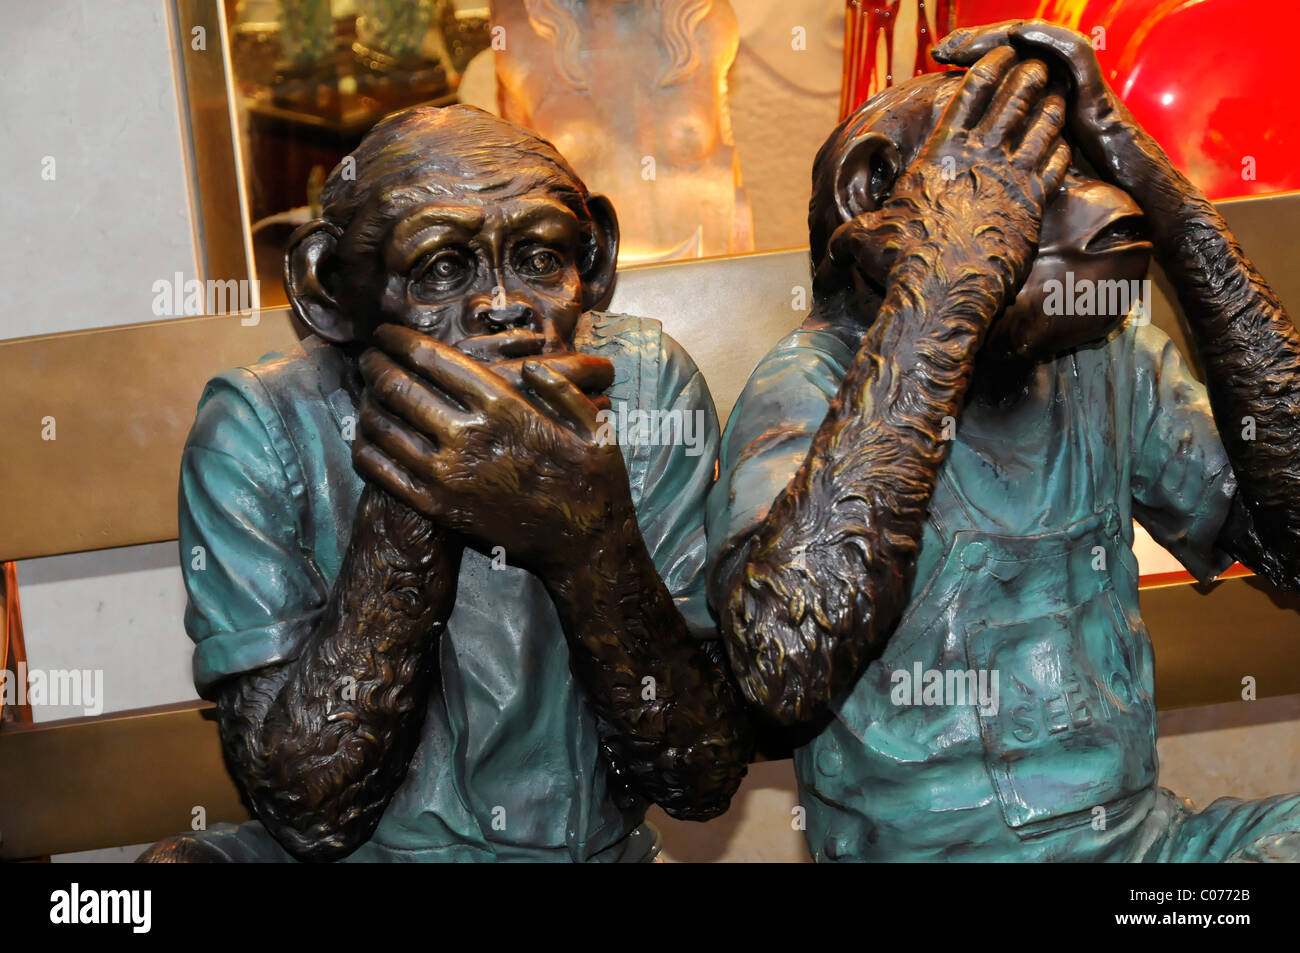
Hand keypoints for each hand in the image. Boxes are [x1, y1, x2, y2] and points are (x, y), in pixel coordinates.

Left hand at [353, 324, 630, 573]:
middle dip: (375, 366)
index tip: (385, 332)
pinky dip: (365, 448)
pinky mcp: (437, 508)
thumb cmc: (592, 480)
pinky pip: (382, 472)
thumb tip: (529, 365)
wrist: (584, 545)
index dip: (400, 341)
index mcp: (503, 406)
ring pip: (383, 427)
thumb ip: (561, 387)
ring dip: (367, 403)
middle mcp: (469, 436)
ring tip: (365, 394)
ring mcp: (448, 475)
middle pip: (399, 388)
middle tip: (367, 358)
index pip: (433, 359)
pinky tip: (365, 438)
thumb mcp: (592, 422)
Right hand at [831, 47, 1069, 296]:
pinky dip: (1061, 150)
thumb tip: (835, 246)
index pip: (970, 94)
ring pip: (1041, 127)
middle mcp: (979, 156)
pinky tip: (1062, 145)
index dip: (989, 68)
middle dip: (1027, 78)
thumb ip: (853, 234)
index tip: (1003, 55)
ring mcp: (1011, 178)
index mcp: (940, 152)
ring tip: (1055, 98)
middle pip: (1013, 99)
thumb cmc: (900, 262)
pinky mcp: (1033, 206)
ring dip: (1049, 108)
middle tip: (1037, 68)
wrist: (940, 294)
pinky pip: (1057, 166)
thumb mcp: (863, 240)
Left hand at [933, 21, 1130, 175]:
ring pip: (1037, 42)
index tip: (935, 57)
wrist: (1125, 187)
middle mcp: (1049, 83)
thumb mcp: (1020, 163)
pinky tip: (1023, 35)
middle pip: (1009, 48)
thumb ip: (992, 150)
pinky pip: (1073, 53)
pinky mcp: (1093, 86)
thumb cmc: (1070, 180)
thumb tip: (946, 159)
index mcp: (1028, 99)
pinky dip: (1049, 39)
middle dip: (975, 41)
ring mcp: (1071, 81)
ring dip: (1003, 34)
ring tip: (972, 37)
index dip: (966, 56)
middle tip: (943, 46)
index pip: (993, 65)